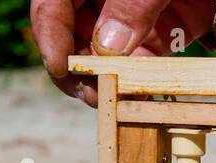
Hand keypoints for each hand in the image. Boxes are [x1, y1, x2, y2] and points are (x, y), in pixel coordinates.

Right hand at [30, 0, 215, 106]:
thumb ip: (131, 5)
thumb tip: (109, 46)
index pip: (51, 6)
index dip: (51, 36)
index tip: (60, 67)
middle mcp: (103, 0)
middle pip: (75, 36)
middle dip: (80, 67)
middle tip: (92, 93)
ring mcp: (133, 18)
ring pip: (109, 56)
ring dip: (108, 81)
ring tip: (114, 100)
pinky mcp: (164, 35)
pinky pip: (145, 63)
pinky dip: (141, 81)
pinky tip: (141, 97)